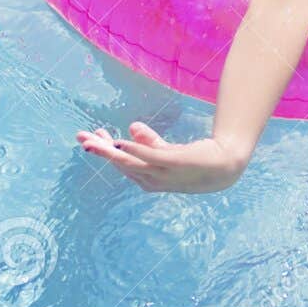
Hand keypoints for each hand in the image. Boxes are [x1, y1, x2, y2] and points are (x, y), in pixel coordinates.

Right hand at [76, 121, 247, 193]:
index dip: (104, 151)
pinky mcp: (176, 162)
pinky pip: (152, 157)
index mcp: (148, 178)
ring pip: (131, 162)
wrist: (225, 166)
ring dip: (111, 151)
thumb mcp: (167, 151)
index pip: (120, 164)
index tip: (89, 137)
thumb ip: (149, 142)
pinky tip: (123, 143)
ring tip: (96, 141)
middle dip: (100, 151)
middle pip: (120, 164)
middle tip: (82, 138)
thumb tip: (131, 126)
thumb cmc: (195, 161)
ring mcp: (164, 173)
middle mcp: (152, 180)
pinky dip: (136, 150)